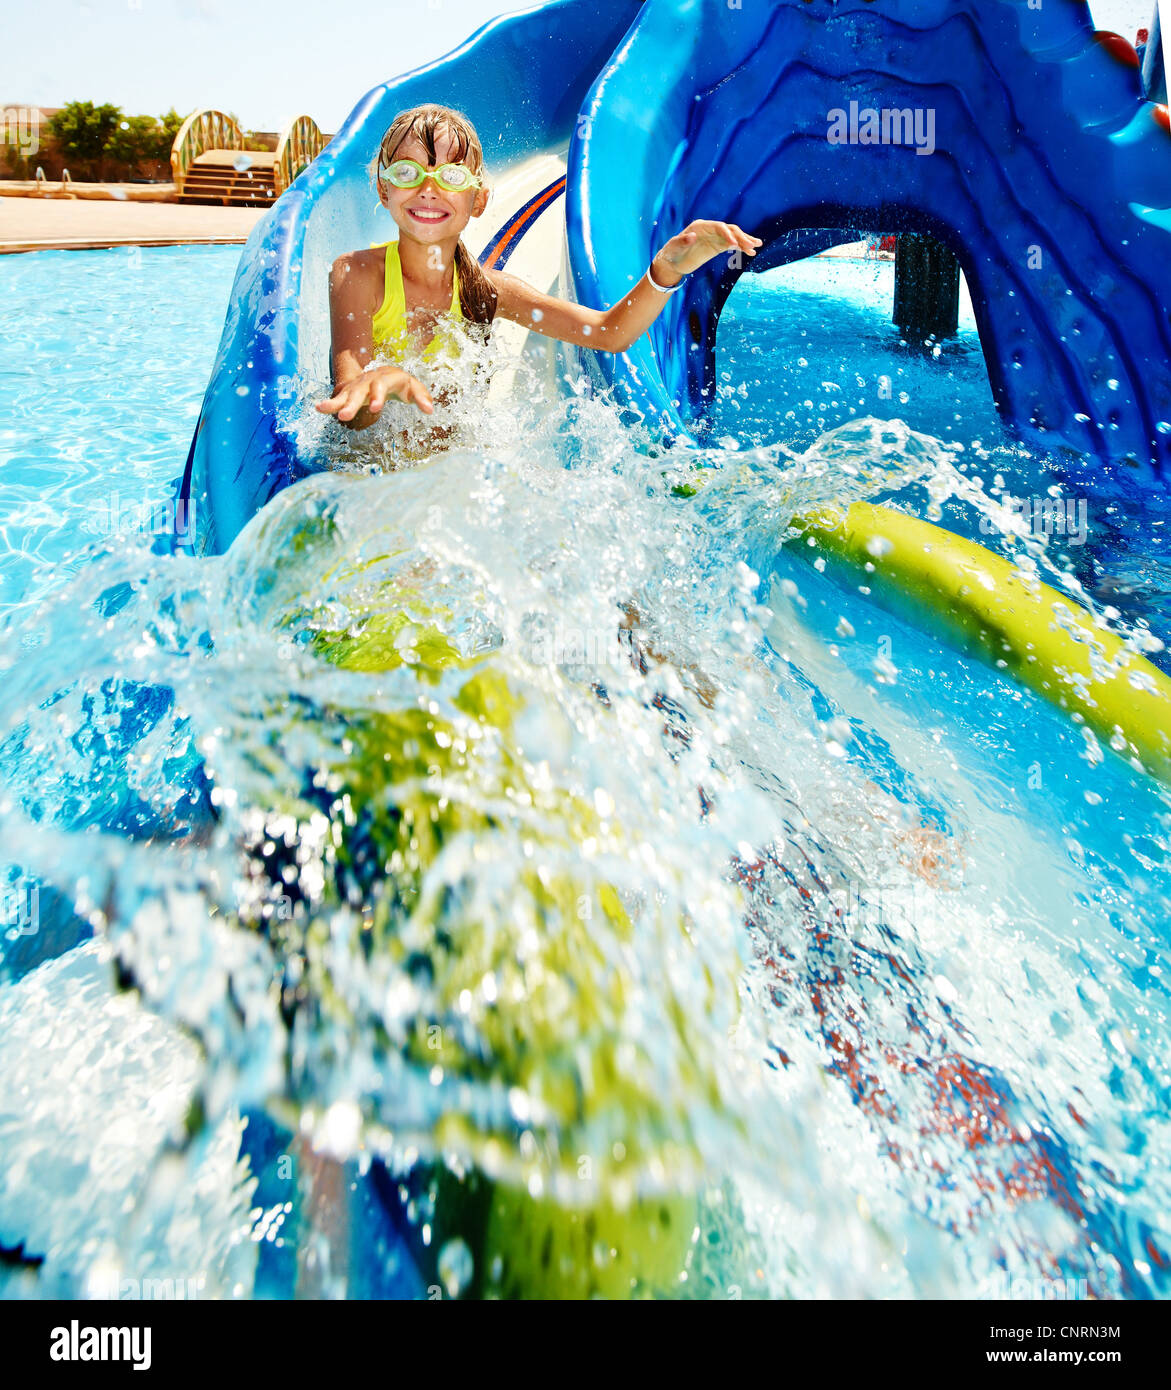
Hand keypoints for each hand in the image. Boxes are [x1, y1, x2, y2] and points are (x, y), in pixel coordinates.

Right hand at [316, 365, 433, 425]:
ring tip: (322, 409)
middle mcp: (369, 380)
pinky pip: (338, 399)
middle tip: (345, 416)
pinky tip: (319, 409)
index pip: (381, 385)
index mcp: (386, 377)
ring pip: (346, 394)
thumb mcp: (413, 388)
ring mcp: (358, 386)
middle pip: (360, 390)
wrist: (385, 374)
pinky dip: (329, 404)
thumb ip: (422, 397)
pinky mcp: (350, 393)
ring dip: (335, 403)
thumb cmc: (401, 384)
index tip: (374, 408)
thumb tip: (430, 410)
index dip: (377, 395)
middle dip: (352, 403)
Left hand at [652, 220, 762, 283]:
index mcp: (700, 227)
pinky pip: (731, 246)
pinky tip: (750, 252)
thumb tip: (692, 236)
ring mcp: (714, 238)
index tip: (734, 243)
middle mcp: (710, 230)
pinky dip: (741, 248)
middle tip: (752, 244)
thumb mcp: (673, 248)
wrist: (671, 263)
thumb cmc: (670, 253)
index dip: (727, 233)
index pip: (718, 227)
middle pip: (729, 230)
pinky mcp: (716, 247)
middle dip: (741, 237)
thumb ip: (683, 241)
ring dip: (745, 241)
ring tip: (757, 246)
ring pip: (733, 237)